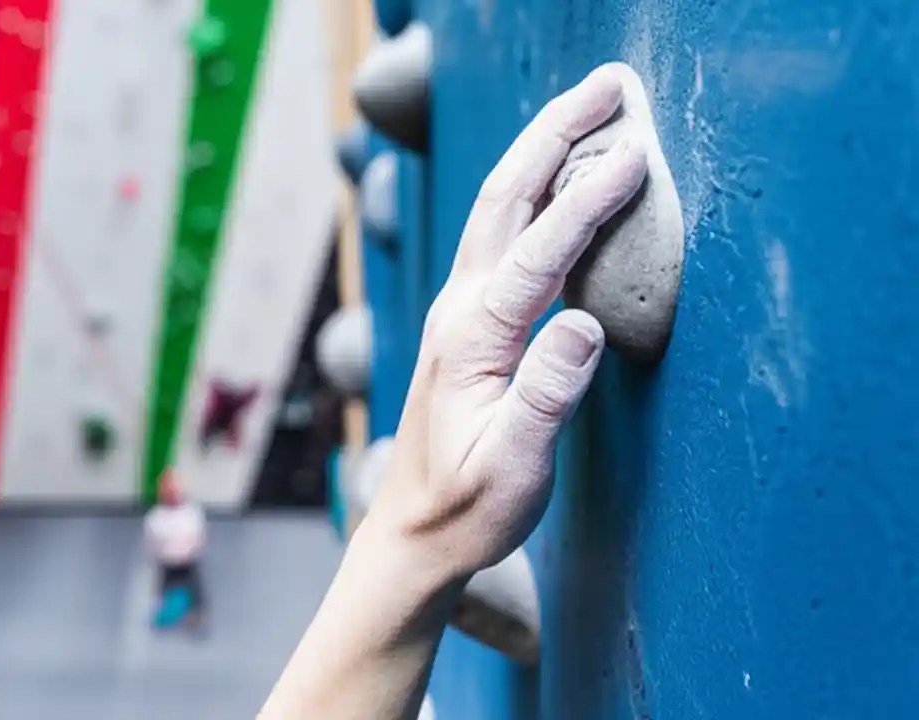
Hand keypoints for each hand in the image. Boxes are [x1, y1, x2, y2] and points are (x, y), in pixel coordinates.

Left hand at [367, 63, 647, 578]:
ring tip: (590, 109)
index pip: (536, 255)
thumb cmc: (467, 507)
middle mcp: (458, 311)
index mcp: (471, 339)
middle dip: (556, 136)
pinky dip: (534, 191)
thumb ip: (546, 397)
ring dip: (542, 152)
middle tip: (609, 86)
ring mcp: (457, 310)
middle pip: (505, 201)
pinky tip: (557, 179)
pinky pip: (502, 236)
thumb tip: (582, 326)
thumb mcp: (512, 467)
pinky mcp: (466, 321)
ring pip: (499, 209)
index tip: (633, 158)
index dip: (585, 204)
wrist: (415, 532)